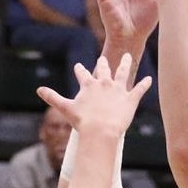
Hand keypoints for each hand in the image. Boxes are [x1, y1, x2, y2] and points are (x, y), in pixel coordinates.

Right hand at [36, 52, 152, 143]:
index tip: (79, 65)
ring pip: (123, 73)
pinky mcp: (131, 99)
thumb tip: (38, 89)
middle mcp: (105, 83)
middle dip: (103, 64)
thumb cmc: (83, 121)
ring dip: (126, 64)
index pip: (83, 74)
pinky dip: (145, 84)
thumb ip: (53, 97)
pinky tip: (150, 79)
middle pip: (104, 69)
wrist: (101, 130)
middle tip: (103, 59)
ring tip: (128, 57)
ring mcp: (119, 90)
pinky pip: (140, 89)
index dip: (80, 70)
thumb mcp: (65, 108)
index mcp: (89, 85)